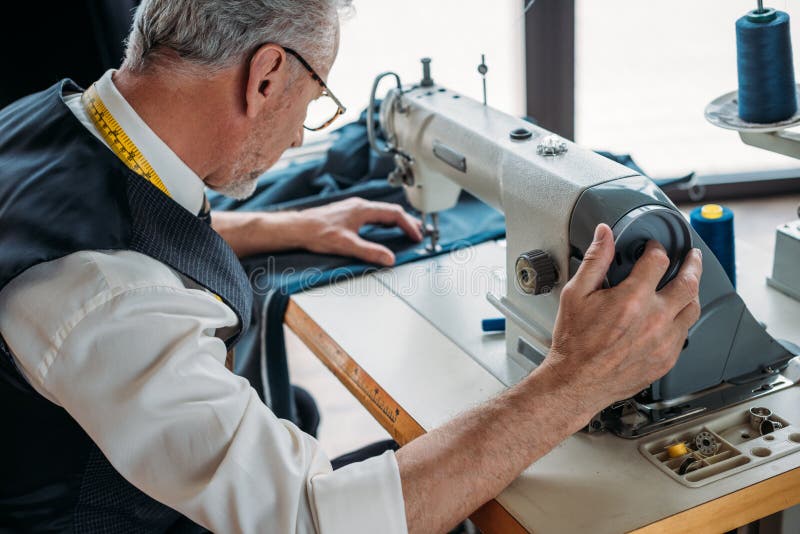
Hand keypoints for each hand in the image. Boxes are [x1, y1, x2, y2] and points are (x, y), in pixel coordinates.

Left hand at [296, 197, 422, 265]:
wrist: (299, 228)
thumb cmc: (317, 232)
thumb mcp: (347, 245)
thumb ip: (370, 252)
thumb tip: (389, 258)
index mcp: (363, 209)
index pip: (394, 214)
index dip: (409, 225)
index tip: (416, 235)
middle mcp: (360, 205)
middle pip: (391, 211)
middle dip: (407, 221)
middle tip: (417, 233)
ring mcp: (354, 208)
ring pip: (382, 212)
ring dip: (396, 221)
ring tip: (406, 230)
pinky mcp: (348, 213)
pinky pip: (373, 215)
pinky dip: (385, 222)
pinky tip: (384, 229)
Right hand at [541, 223, 702, 415]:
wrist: (576, 382)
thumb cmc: (574, 342)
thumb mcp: (576, 294)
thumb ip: (596, 260)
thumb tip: (605, 235)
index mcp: (632, 299)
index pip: (658, 261)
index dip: (656, 249)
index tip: (652, 248)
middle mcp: (654, 319)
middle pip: (689, 283)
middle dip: (693, 264)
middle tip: (692, 257)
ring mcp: (664, 341)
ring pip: (693, 309)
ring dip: (692, 292)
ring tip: (688, 284)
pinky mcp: (666, 359)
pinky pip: (685, 333)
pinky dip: (682, 318)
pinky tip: (674, 314)